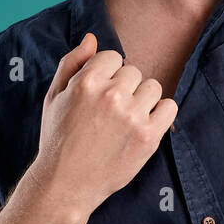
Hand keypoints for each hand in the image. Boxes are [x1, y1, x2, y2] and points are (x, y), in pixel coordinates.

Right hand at [31, 32, 177, 219]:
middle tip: (109, 112)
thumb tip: (92, 38)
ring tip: (124, 120)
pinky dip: (160, 114)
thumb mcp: (55, 96)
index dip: (105, 74)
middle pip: (133, 71)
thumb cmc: (58, 138)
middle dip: (123, 87)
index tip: (98, 94)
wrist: (66, 184)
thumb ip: (72, 62)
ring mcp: (132, 116)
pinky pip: (169, 107)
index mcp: (87, 80)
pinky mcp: (148, 136)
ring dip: (142, 99)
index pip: (112, 57)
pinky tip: (143, 125)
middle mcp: (111, 94)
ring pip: (152, 87)